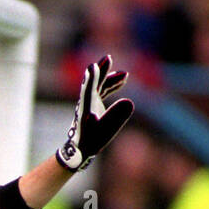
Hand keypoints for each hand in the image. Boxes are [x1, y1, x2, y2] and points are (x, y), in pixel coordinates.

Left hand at [56, 55, 133, 171]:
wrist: (80, 149)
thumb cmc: (90, 141)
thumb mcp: (105, 131)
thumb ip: (115, 117)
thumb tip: (129, 102)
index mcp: (86, 108)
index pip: (88, 90)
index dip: (92, 78)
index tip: (93, 67)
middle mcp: (86, 102)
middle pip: (93, 82)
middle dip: (101, 71)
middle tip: (107, 59)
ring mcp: (89, 102)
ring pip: (99, 85)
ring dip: (110, 78)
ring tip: (125, 75)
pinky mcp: (93, 104)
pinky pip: (102, 90)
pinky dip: (111, 84)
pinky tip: (123, 81)